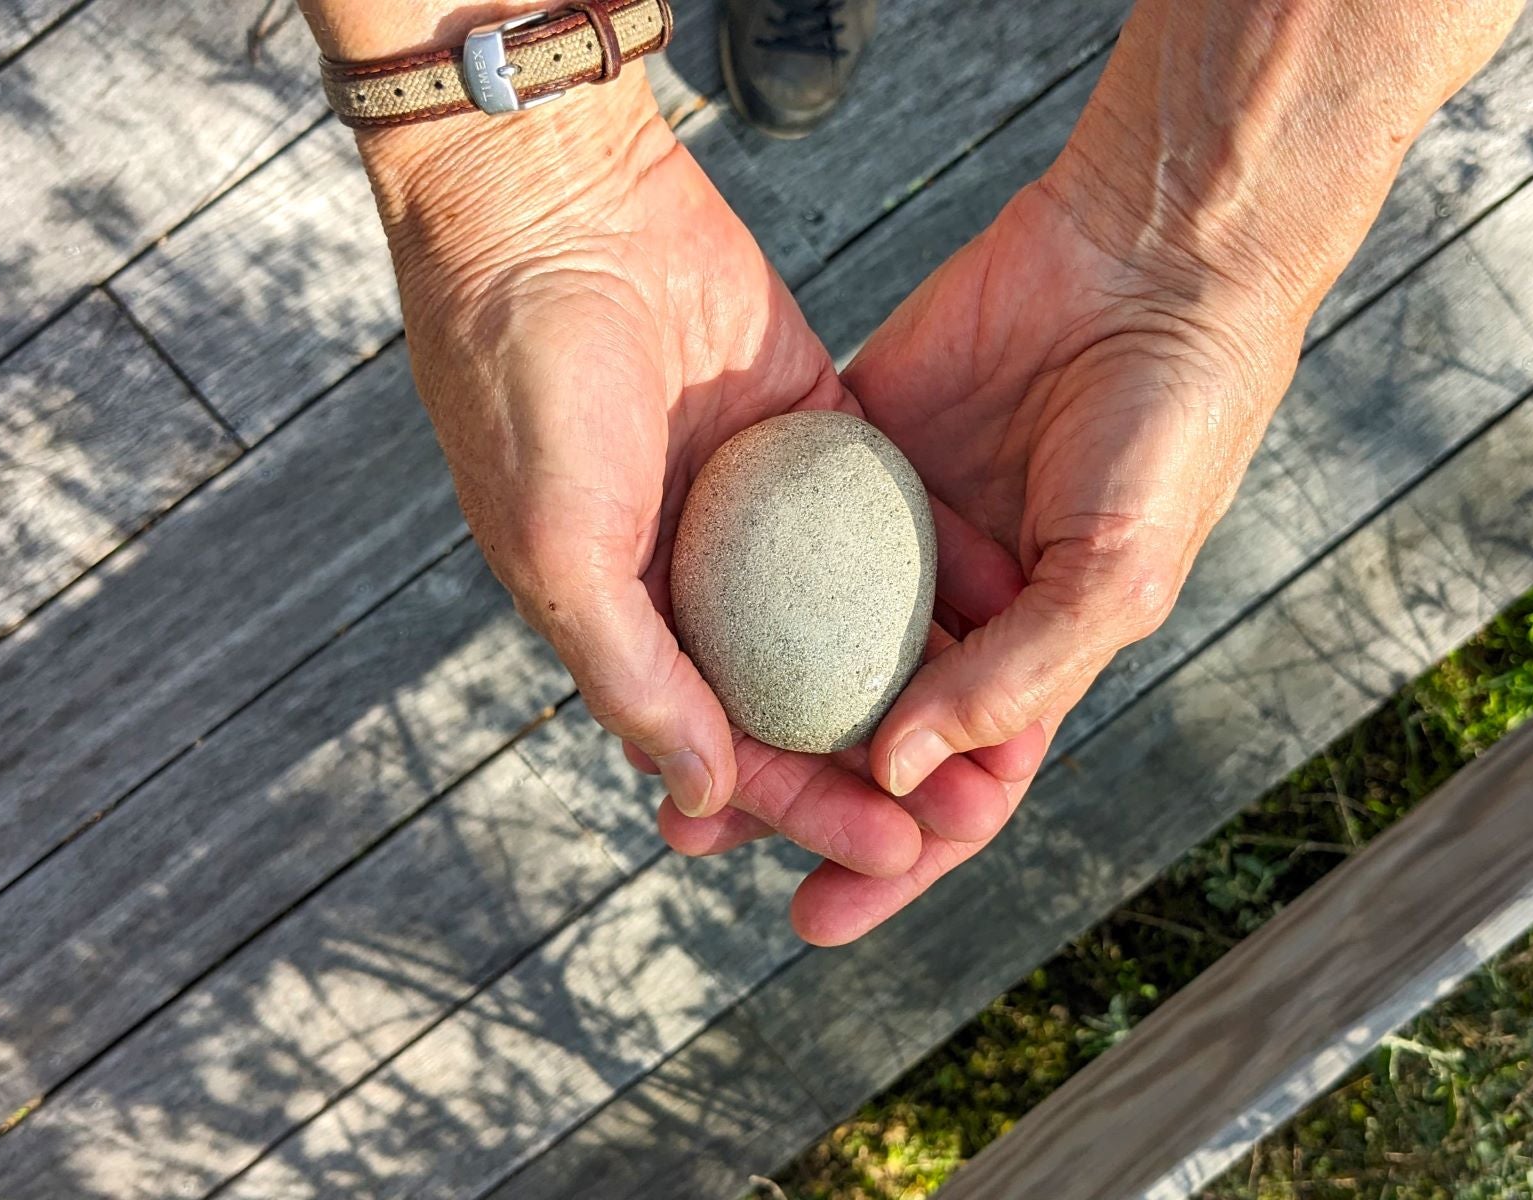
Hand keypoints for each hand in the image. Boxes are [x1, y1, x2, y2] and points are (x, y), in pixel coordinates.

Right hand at [358, 73, 1042, 910]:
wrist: (557, 208)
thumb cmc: (526, 382)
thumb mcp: (560, 545)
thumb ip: (630, 671)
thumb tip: (703, 794)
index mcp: (629, 619)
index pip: (729, 744)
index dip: (806, 805)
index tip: (891, 849)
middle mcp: (700, 577)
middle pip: (805, 698)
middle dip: (879, 766)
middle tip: (969, 817)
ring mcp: (763, 507)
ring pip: (855, 618)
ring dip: (919, 679)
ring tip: (1005, 737)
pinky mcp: (816, 431)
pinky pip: (888, 518)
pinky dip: (936, 566)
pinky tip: (1004, 612)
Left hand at [705, 0, 1523, 943]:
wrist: (1149, 259)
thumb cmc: (1169, 427)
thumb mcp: (1117, 572)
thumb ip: (1016, 676)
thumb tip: (894, 767)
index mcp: (1035, 655)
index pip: (953, 786)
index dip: (890, 858)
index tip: (814, 916)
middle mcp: (961, 608)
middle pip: (862, 726)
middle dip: (788, 794)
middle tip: (697, 839)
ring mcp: (900, 532)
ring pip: (807, 637)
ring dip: (741, 700)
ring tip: (661, 757)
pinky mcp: (855, 450)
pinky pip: (782, 528)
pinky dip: (733, 582)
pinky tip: (667, 625)